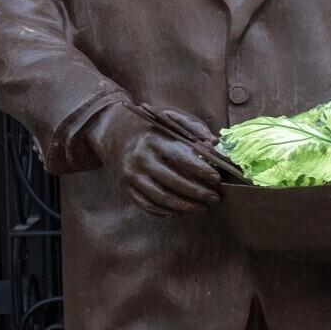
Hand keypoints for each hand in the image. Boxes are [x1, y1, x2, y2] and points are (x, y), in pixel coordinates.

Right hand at [94, 104, 222, 215]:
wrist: (113, 131)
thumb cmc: (151, 127)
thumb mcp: (171, 117)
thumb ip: (195, 130)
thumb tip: (217, 147)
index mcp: (154, 139)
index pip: (181, 158)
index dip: (201, 170)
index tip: (217, 179)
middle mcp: (140, 158)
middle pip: (173, 182)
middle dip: (198, 193)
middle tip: (215, 198)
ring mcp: (131, 174)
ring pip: (161, 198)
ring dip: (185, 207)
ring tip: (202, 208)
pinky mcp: (125, 187)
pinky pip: (147, 205)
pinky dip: (166, 212)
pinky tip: (181, 212)